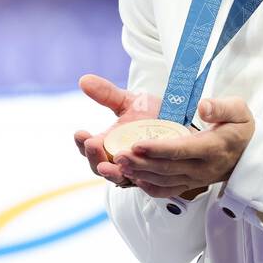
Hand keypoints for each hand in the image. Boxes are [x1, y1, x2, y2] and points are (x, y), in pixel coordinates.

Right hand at [74, 74, 162, 189]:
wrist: (183, 122)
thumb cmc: (152, 113)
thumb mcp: (129, 101)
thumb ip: (107, 94)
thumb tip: (83, 80)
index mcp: (107, 144)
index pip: (88, 148)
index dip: (82, 143)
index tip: (80, 132)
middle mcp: (118, 160)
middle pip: (99, 166)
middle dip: (93, 157)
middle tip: (91, 145)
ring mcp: (135, 170)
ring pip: (119, 177)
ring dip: (111, 172)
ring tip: (106, 165)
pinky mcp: (153, 177)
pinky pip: (144, 182)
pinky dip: (138, 177)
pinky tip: (135, 171)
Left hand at [115, 97, 254, 200]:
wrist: (250, 153)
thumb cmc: (240, 126)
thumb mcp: (238, 109)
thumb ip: (221, 107)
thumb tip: (203, 107)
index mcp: (213, 147)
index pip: (181, 149)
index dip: (158, 148)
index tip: (137, 144)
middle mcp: (203, 168)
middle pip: (167, 168)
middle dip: (141, 162)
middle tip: (118, 155)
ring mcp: (196, 179)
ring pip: (163, 180)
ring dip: (140, 174)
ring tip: (119, 165)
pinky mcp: (190, 184)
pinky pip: (167, 191)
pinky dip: (149, 187)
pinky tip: (133, 179)